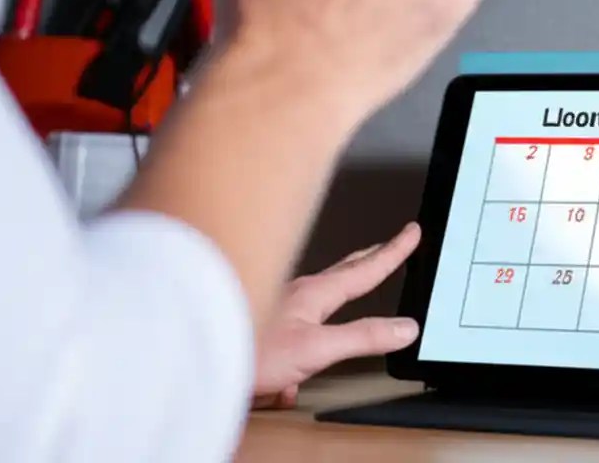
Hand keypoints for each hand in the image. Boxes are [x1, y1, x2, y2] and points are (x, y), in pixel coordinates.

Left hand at [251, 222, 421, 409]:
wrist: (186, 355)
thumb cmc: (242, 348)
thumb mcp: (316, 349)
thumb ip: (362, 338)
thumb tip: (405, 327)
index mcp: (314, 293)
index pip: (364, 269)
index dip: (393, 252)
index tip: (412, 232)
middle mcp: (294, 292)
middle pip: (341, 271)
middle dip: (367, 259)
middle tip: (386, 246)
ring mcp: (274, 305)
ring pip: (314, 292)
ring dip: (336, 287)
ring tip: (350, 280)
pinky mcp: (256, 320)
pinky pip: (289, 319)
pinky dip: (303, 329)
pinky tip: (292, 364)